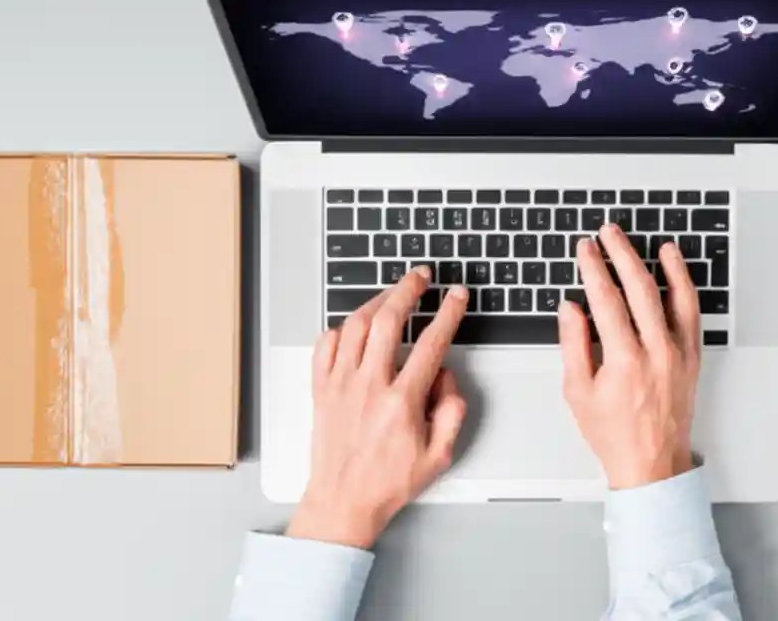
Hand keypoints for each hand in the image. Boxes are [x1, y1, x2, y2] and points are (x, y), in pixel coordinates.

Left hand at [286, 267, 468, 548]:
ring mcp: (341, 384)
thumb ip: (452, 411)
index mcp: (402, 402)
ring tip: (391, 293)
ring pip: (355, 324)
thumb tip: (447, 377)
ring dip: (376, 301)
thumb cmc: (387, 483)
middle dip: (408, 289)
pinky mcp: (321, 389)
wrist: (342, 501)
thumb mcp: (439, 456)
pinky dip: (341, 328)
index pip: (431, 343)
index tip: (456, 297)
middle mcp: (369, 386)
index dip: (448, 313)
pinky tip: (354, 326)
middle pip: (388, 319)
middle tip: (421, 277)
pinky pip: (326, 344)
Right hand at [559, 225, 701, 489]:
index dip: (593, 268)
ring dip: (658, 263)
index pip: (606, 300)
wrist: (652, 463)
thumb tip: (571, 307)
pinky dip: (684, 285)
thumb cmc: (613, 433)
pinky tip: (675, 268)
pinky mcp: (692, 356)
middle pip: (639, 288)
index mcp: (624, 360)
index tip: (585, 250)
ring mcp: (678, 352)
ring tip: (647, 241)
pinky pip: (690, 312)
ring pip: (671, 294)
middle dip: (621, 255)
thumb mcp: (578, 392)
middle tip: (608, 234)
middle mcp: (656, 352)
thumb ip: (573, 345)